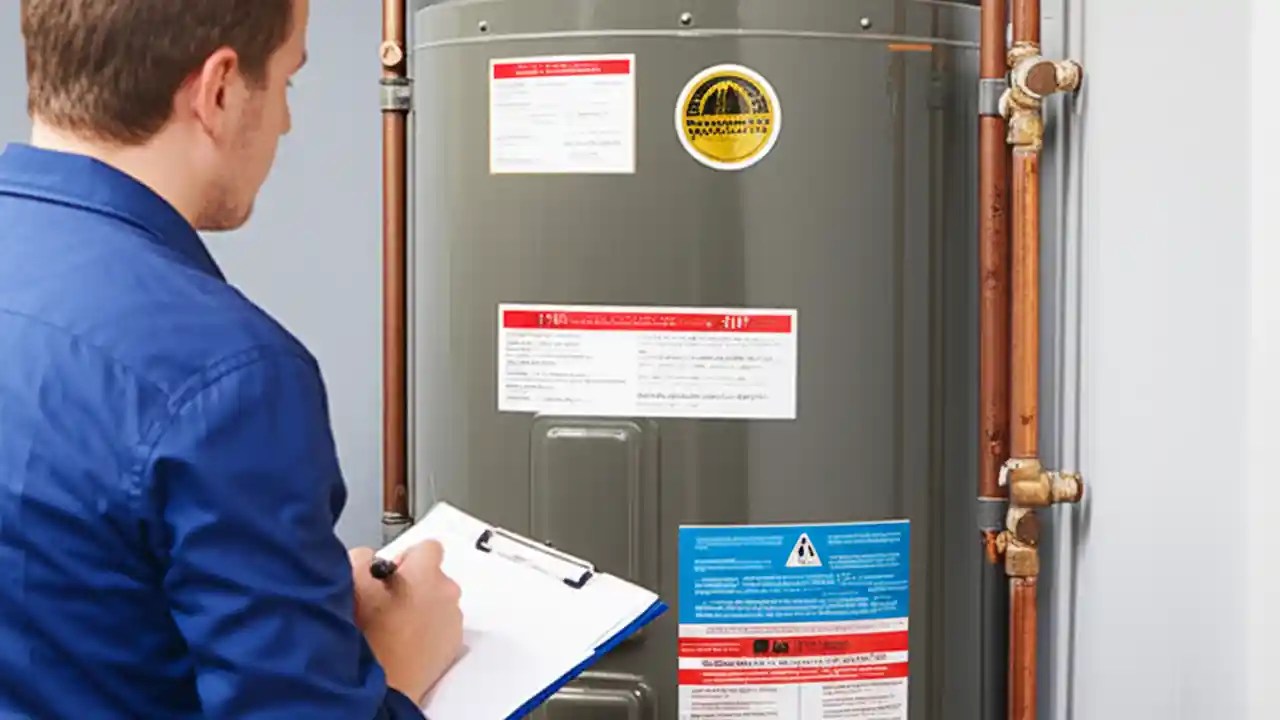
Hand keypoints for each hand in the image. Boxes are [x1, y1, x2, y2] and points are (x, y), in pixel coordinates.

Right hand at [349, 541, 462, 702]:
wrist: (384, 682)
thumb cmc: (370, 636)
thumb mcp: (351, 582)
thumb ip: (361, 558)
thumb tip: (368, 557)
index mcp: (426, 574)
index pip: (428, 546)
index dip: (407, 558)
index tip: (392, 573)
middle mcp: (446, 593)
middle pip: (433, 576)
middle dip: (413, 584)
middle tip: (388, 602)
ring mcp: (452, 620)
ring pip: (438, 602)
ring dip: (421, 608)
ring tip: (394, 626)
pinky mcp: (452, 645)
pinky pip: (441, 627)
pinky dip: (427, 630)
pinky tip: (405, 641)